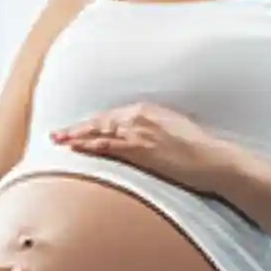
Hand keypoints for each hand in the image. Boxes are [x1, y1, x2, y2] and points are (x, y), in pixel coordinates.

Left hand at [50, 102, 232, 194]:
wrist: (214, 161)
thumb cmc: (200, 151)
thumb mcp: (176, 131)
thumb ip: (157, 130)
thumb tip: (148, 139)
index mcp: (149, 110)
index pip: (113, 116)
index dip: (93, 123)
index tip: (78, 128)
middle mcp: (140, 116)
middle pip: (101, 121)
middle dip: (77, 128)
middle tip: (57, 135)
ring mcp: (139, 131)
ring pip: (99, 132)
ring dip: (75, 137)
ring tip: (58, 142)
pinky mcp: (139, 148)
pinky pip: (106, 146)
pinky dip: (87, 146)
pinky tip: (74, 149)